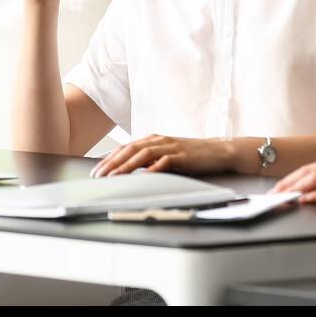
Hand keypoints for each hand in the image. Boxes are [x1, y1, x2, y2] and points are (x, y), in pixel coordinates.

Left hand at [91, 135, 234, 177]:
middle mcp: (159, 140)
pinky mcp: (181, 156)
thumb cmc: (191, 156)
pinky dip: (151, 169)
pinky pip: (163, 162)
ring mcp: (170, 147)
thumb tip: (131, 171)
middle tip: (98, 175)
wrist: (218, 150)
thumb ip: (151, 160)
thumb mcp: (167, 154)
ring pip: (142, 154)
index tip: (97, 169)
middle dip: (112, 163)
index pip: (126, 147)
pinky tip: (142, 177)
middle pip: (130, 149)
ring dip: (125, 166)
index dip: (110, 158)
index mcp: (153, 139)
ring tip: (113, 177)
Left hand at [270, 156, 315, 204]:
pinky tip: (304, 200)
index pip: (309, 168)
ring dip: (294, 188)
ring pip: (313, 178)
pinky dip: (314, 194)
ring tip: (280, 197)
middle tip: (272, 195)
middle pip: (306, 172)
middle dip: (286, 183)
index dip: (292, 178)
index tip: (279, 187)